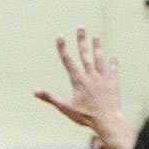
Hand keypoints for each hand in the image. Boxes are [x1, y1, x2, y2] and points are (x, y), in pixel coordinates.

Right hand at [35, 27, 129, 148]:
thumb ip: (50, 97)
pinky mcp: (113, 84)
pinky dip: (113, 64)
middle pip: (85, 55)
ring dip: (97, 47)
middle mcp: (91, 76)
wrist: (107, 121)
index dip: (63, 49)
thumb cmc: (85, 116)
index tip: (60, 36)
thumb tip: (34, 91)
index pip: (68, 62)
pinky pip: (113, 71)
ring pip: (99, 59)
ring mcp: (103, 79)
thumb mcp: (65, 107)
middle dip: (82, 40)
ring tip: (96, 36)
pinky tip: (114, 57)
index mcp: (78, 81)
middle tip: (81, 27)